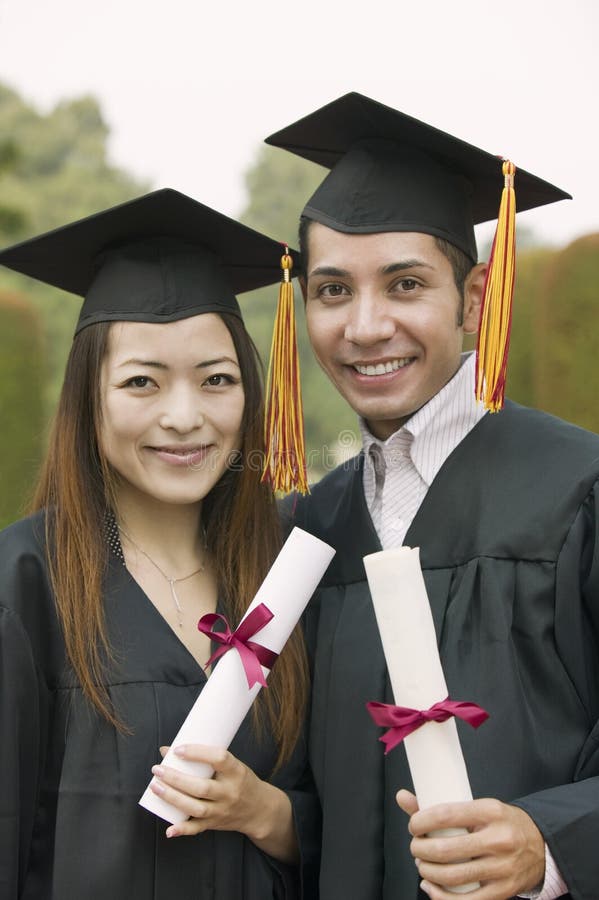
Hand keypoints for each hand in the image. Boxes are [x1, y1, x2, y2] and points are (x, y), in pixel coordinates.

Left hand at [150, 744, 297, 861]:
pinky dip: (183, 830)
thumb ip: (204, 759)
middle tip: (158, 769)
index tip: (178, 750)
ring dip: (173, 798)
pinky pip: (198, 829)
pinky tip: (169, 829)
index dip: (197, 753)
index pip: (219, 759)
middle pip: (201, 787)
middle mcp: (230, 792)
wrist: (260, 809)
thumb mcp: (231, 765)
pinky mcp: (215, 824)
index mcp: (236, 771)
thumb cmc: (240, 780)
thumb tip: (167, 750)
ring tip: (156, 787)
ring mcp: (222, 810)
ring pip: (196, 808)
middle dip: (176, 779)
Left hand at [396, 789, 544, 898]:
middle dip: (420, 850)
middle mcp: (498, 840)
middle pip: (445, 849)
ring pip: (452, 876)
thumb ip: (442, 807)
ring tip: (422, 864)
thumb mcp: (479, 807)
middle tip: (416, 846)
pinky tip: (430, 885)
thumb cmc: (503, 824)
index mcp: (490, 811)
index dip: (421, 821)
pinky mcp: (503, 891)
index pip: (446, 815)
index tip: (413, 825)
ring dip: (427, 871)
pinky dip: (440, 896)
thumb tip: (402, 797)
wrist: (541, 846)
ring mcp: (501, 868)